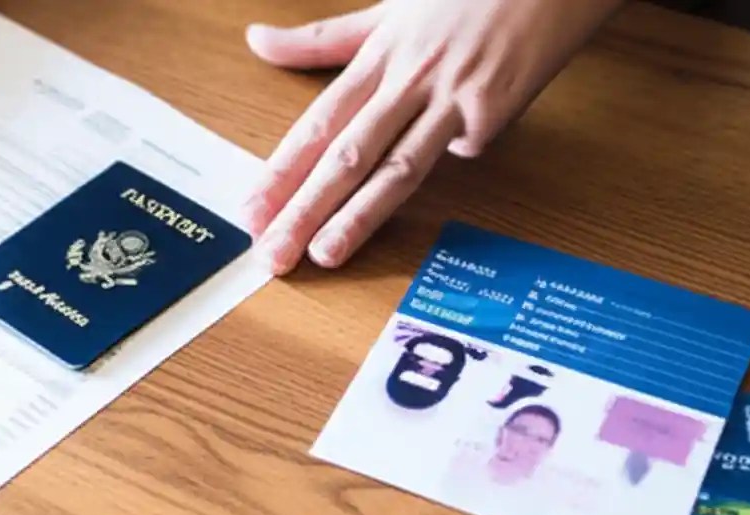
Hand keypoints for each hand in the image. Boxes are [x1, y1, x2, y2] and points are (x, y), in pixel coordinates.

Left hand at [243, 0, 624, 273]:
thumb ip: (323, 39)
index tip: (250, 212)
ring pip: (399, 165)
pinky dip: (457, 163)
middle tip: (272, 255)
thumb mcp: (389, 8)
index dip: (281, 171)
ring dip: (359, 215)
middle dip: (304, 209)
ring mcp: (454, 94)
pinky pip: (469, 149)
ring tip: (325, 255)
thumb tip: (258, 41)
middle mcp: (408, 78)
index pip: (317, 124)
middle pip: (347, 154)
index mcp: (379, 56)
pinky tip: (454, 169)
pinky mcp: (499, 105)